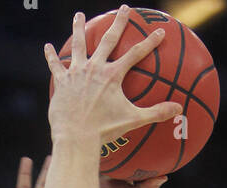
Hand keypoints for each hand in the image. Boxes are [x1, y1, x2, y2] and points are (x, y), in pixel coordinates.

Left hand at [44, 7, 181, 146]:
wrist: (76, 137)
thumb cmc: (105, 130)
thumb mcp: (132, 121)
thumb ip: (156, 113)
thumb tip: (179, 109)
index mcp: (113, 75)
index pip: (136, 54)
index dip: (150, 42)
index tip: (160, 31)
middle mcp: (95, 68)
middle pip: (108, 40)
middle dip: (118, 23)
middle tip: (124, 9)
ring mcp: (76, 72)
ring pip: (78, 44)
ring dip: (79, 28)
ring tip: (79, 16)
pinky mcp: (62, 82)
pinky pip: (55, 65)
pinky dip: (51, 56)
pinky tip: (47, 47)